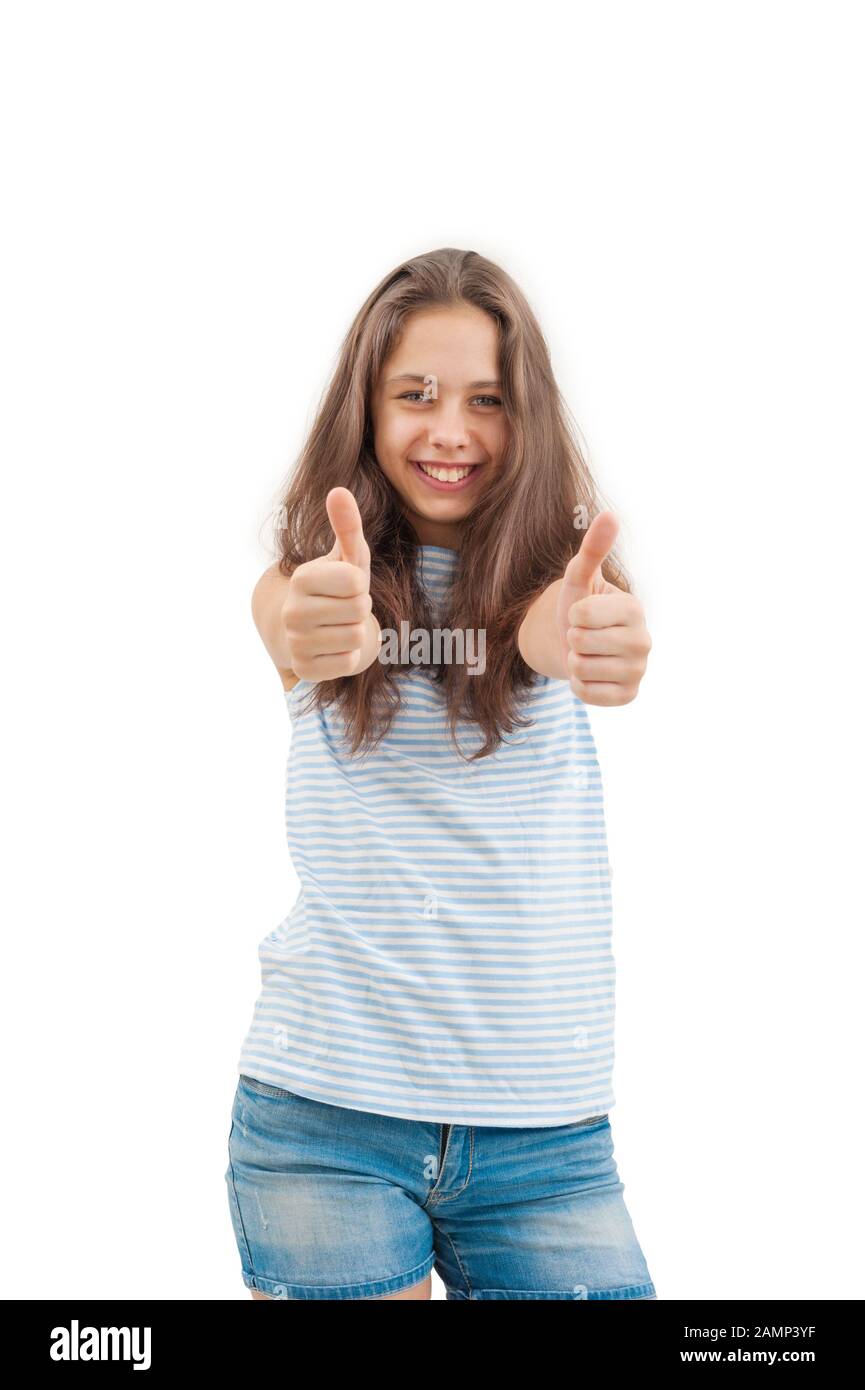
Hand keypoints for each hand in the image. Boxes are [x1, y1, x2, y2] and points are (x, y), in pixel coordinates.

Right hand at [281, 487, 377, 680]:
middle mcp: (292, 611)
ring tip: (341, 626)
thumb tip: (339, 490)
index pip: (356, 581)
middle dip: (360, 608)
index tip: (348, 585)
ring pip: (356, 637)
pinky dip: (350, 656)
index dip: (360, 584)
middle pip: (359, 609)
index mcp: (302, 579)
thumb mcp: (347, 557)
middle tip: (345, 608)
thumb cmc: (337, 588)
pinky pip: (349, 663)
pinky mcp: (305, 669)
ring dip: (356, 633)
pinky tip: (336, 648)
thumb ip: (347, 525)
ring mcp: (296, 642)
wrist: (314, 630)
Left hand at [555, 511, 651, 705]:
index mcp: (634, 609)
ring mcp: (639, 671)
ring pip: (581, 669)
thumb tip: (610, 515)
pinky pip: (587, 694)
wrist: (580, 645)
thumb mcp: (580, 577)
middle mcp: (644, 641)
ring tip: (587, 654)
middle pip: (581, 643)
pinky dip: (579, 685)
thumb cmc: (580, 607)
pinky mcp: (629, 696)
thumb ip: (593, 548)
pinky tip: (591, 675)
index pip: (583, 616)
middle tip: (584, 637)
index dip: (572, 615)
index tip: (582, 614)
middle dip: (572, 639)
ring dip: (574, 662)